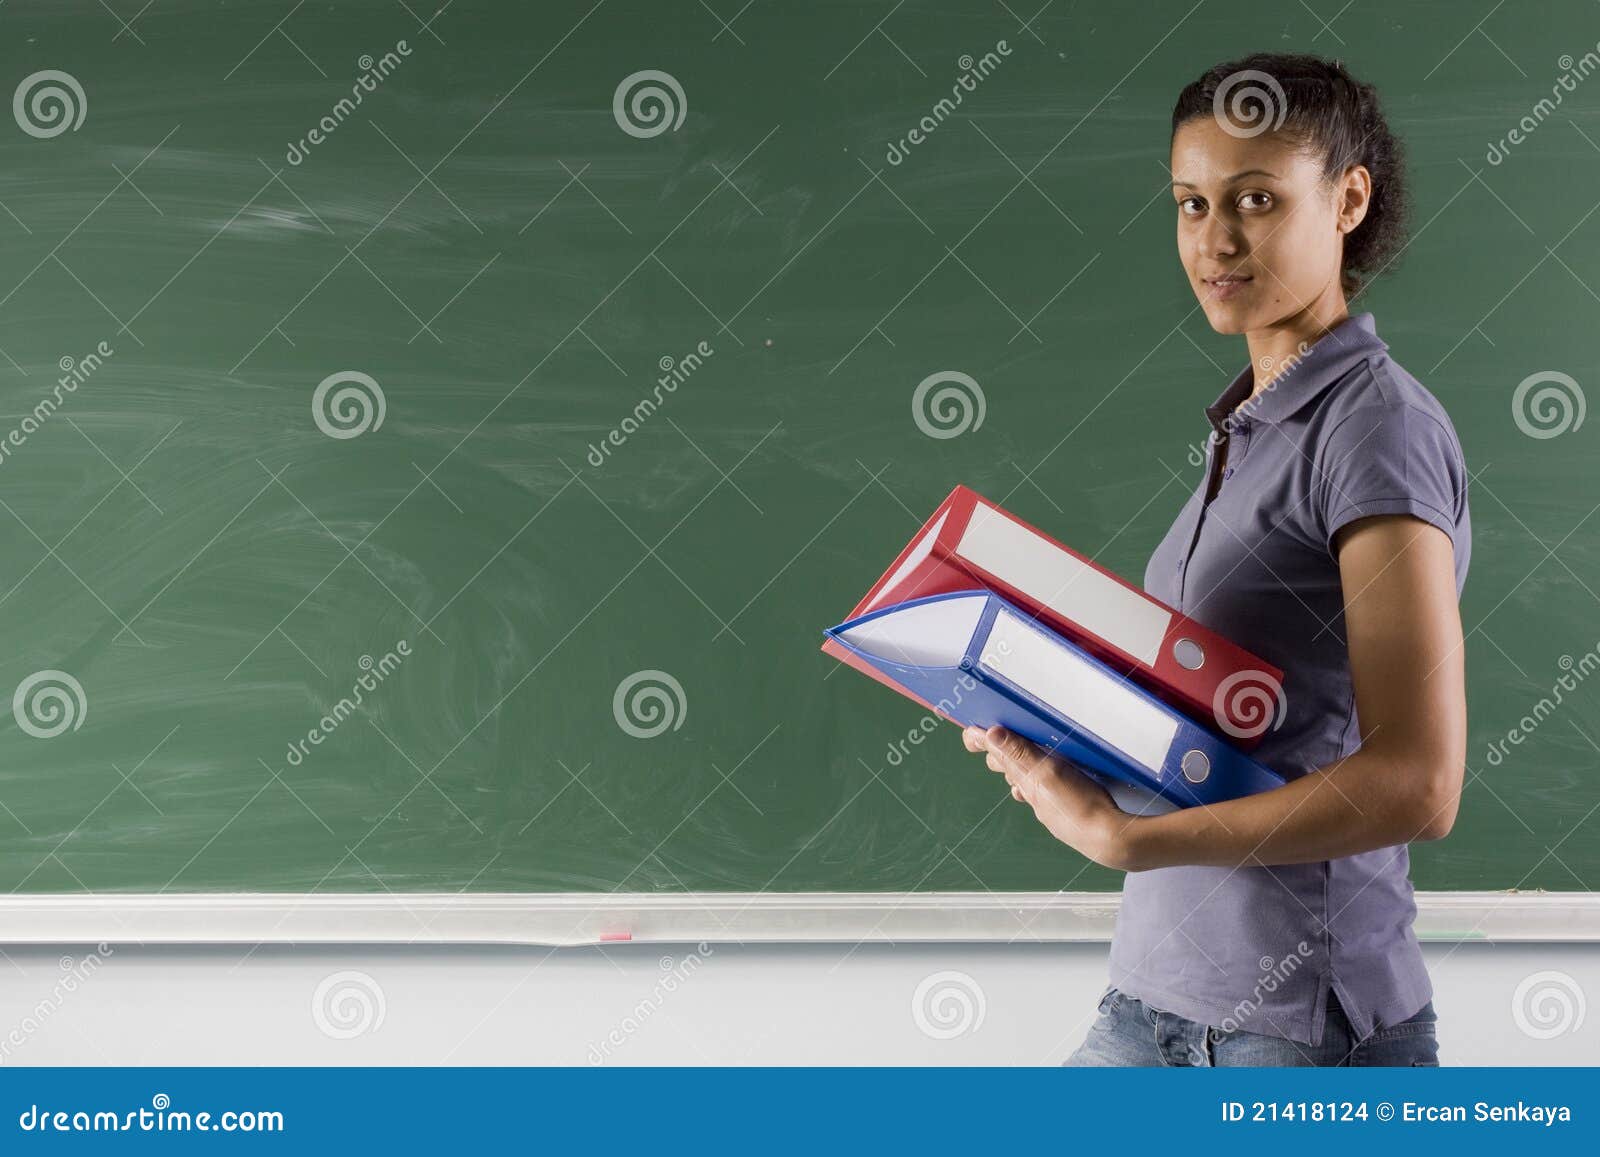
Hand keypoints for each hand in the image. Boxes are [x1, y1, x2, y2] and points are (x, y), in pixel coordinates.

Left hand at [962, 725, 1133, 869]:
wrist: (1109, 838)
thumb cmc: (1079, 809)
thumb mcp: (1047, 773)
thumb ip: (1020, 754)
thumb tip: (991, 735)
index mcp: (1023, 778)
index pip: (993, 755)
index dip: (980, 741)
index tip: (973, 730)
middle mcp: (1030, 791)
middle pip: (1006, 766)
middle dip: (1000, 750)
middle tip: (998, 731)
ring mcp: (1047, 800)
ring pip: (1026, 777)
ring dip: (1023, 763)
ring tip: (1026, 747)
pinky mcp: (1063, 805)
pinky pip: (1045, 788)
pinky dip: (1044, 777)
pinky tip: (1056, 772)